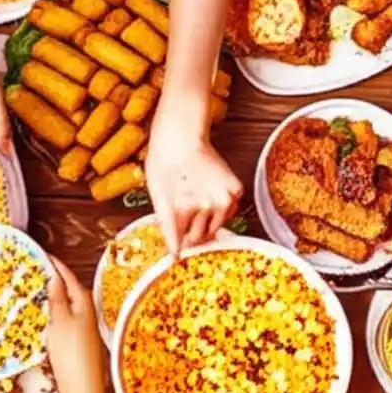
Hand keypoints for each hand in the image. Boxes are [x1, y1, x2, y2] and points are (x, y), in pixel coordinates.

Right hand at [45, 256, 104, 392]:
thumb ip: (58, 298)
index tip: (45, 255)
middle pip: (71, 290)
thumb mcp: (60, 320)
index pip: (69, 277)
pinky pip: (67, 319)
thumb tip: (55, 278)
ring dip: (56, 298)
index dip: (57, 265)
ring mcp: (86, 327)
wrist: (82, 385)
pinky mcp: (81, 341)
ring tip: (39, 291)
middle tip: (39, 271)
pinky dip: (57, 313)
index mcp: (84, 302)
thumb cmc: (71, 352)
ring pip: (69, 305)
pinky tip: (48, 318)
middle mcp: (88, 312)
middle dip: (57, 280)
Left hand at [146, 115, 241, 254]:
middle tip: (184, 220)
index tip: (177, 254)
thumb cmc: (164, 163)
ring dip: (205, 223)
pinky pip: (229, 213)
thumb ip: (166, 226)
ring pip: (214, 228)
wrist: (180, 138)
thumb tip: (174, 250)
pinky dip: (220, 210)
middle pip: (197, 239)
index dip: (177, 249)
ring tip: (194, 203)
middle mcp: (203, 207)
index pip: (179, 244)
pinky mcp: (234, 192)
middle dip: (189, 235)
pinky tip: (208, 196)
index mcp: (180, 210)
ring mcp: (221, 200)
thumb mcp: (157, 196)